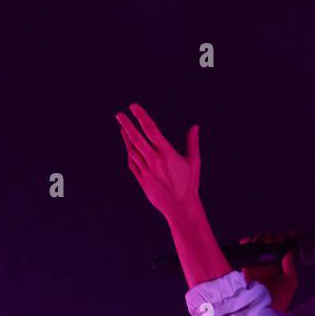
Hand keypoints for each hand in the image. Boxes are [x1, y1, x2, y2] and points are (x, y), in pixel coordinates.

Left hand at [116, 103, 199, 219]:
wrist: (180, 208)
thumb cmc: (189, 184)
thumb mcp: (194, 162)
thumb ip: (192, 143)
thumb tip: (195, 126)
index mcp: (167, 154)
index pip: (151, 130)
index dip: (141, 116)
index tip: (134, 107)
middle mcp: (154, 161)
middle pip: (136, 138)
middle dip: (127, 125)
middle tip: (119, 114)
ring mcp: (146, 171)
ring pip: (132, 150)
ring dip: (126, 138)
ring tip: (122, 128)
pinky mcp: (142, 180)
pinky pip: (132, 163)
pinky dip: (129, 152)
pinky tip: (128, 145)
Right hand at [240, 232, 298, 311]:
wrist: (266, 312)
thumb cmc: (281, 298)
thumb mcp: (290, 283)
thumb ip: (290, 269)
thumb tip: (287, 254)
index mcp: (281, 262)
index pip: (281, 245)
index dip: (283, 238)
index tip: (285, 237)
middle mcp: (269, 260)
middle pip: (268, 241)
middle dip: (271, 237)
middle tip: (273, 239)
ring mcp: (257, 262)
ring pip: (257, 243)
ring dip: (260, 238)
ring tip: (263, 241)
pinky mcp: (246, 266)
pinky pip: (245, 251)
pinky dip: (246, 243)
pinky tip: (250, 242)